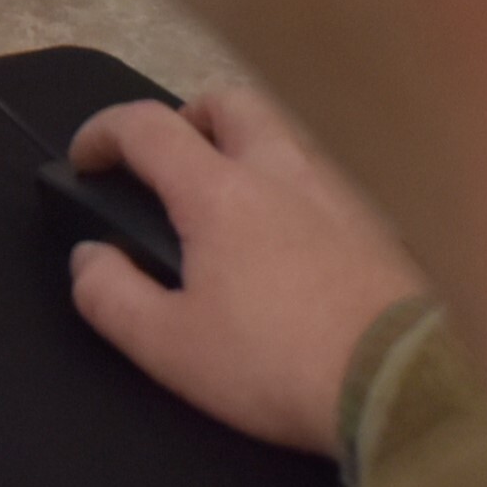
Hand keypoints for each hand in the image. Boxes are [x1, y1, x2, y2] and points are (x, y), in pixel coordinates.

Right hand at [67, 85, 428, 454]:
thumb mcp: (168, 347)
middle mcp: (281, 171)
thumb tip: (89, 256)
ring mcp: (338, 191)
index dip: (102, 132)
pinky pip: (320, 180)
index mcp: (219, 191)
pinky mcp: (376, 224)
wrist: (402, 383)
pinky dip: (288, 188)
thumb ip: (111, 295)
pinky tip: (287, 241)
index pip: (148, 127)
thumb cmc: (274, 364)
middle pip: (228, 103)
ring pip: (283, 136)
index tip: (84, 160)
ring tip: (226, 205)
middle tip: (166, 165)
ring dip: (243, 148)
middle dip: (186, 118)